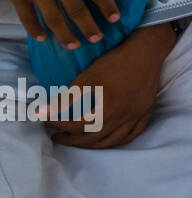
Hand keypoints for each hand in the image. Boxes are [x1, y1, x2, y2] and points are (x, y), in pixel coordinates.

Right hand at [1, 0, 128, 46]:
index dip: (108, 7)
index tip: (115, 19)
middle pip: (76, 10)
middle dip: (88, 27)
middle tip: (97, 39)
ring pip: (53, 17)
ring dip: (65, 34)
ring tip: (75, 46)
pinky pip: (26, 15)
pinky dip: (33, 28)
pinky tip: (43, 39)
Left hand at [43, 22, 173, 148]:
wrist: (146, 52)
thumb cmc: (115, 63)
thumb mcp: (86, 79)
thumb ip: (64, 100)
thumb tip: (40, 113)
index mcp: (107, 111)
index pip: (77, 126)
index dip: (59, 125)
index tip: (46, 120)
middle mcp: (122, 119)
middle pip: (93, 138)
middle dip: (71, 139)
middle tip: (56, 135)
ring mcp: (136, 118)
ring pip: (112, 141)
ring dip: (91, 145)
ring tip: (78, 140)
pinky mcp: (145, 113)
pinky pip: (132, 135)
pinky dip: (118, 140)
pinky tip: (108, 138)